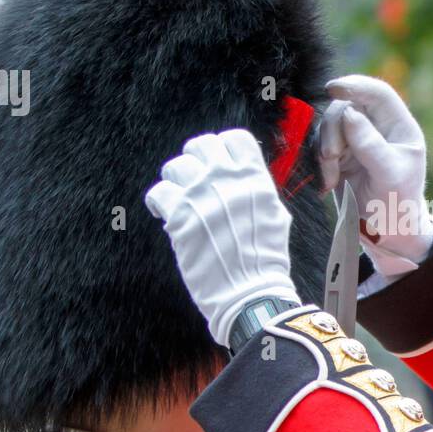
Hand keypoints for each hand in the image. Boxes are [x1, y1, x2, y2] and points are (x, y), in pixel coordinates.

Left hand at [146, 130, 298, 345]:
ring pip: (176, 166)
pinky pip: (158, 192)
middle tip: (195, 179)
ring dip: (176, 181)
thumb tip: (245, 178)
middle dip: (196, 160)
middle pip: (201, 145)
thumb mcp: (274, 215)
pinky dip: (158, 201)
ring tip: (180, 198)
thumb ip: (258, 190)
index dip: (223, 148)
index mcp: (255, 179)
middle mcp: (227, 181)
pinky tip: (164, 213)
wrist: (251, 292)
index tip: (218, 163)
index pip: (234, 138)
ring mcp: (201, 197)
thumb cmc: (266, 260)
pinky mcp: (179, 218)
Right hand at [319, 75, 432, 271]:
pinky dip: (320, 164)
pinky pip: (320, 146)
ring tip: (332, 179)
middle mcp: (378, 128)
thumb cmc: (397, 205)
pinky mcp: (340, 156)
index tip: (333, 90)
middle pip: (346, 107)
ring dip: (325, 150)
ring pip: (328, 126)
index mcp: (399, 127)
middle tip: (332, 157)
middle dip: (333, 130)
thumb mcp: (389, 175)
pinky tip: (328, 184)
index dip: (356, 85)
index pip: (378, 93)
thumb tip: (350, 113)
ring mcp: (357, 141)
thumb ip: (371, 144)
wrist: (386, 234)